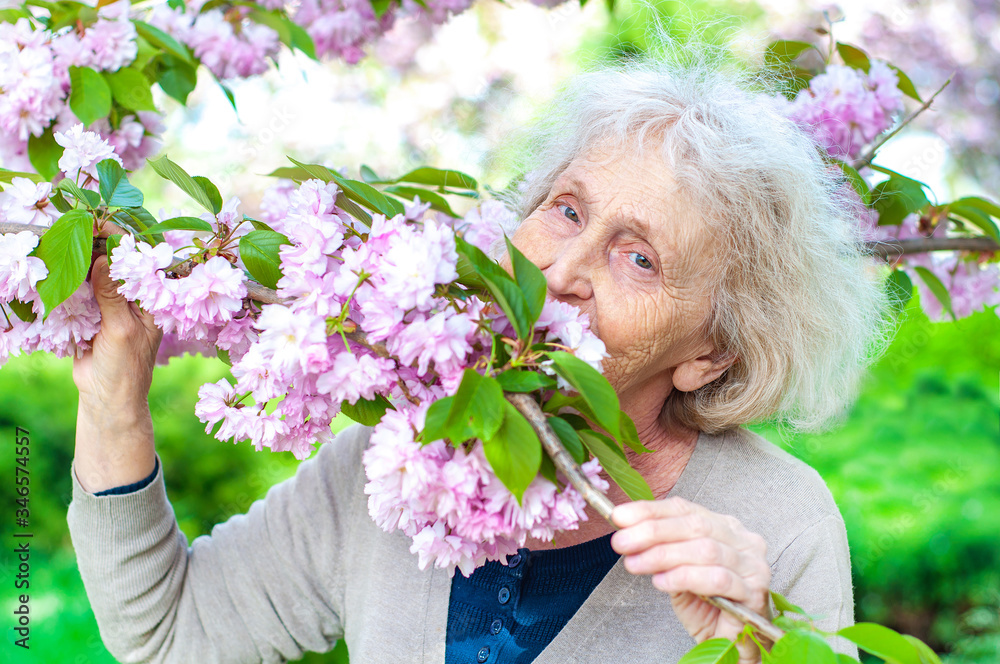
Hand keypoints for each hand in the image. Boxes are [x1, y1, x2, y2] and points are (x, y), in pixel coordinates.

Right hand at [72, 223, 161, 416]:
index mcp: (152, 301)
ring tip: (65, 237)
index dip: (124, 243)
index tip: (102, 222)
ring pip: (97, 276)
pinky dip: (71, 280)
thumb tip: (104, 259)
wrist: (106, 398)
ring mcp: (113, 306)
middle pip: (117, 266)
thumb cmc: (125, 368)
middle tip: (78, 224)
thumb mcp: (121, 330)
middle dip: (99, 247)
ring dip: (82, 261)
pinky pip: (82, 292)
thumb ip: (112, 296)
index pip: (141, 264)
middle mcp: (135, 300)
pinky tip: (59, 264)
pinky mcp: (93, 314)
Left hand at [611, 497, 770, 662]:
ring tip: (635, 564)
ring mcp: (752, 565)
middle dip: (652, 532)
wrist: (729, 643)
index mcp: (724, 526)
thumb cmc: (706, 604)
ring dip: (663, 555)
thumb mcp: (676, 569)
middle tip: (622, 542)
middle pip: (694, 526)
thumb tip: (626, 530)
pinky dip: (685, 577)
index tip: (620, 517)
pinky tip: (662, 581)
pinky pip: (717, 578)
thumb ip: (660, 548)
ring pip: (705, 550)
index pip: (684, 509)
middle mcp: (742, 540)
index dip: (651, 511)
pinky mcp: (754, 592)